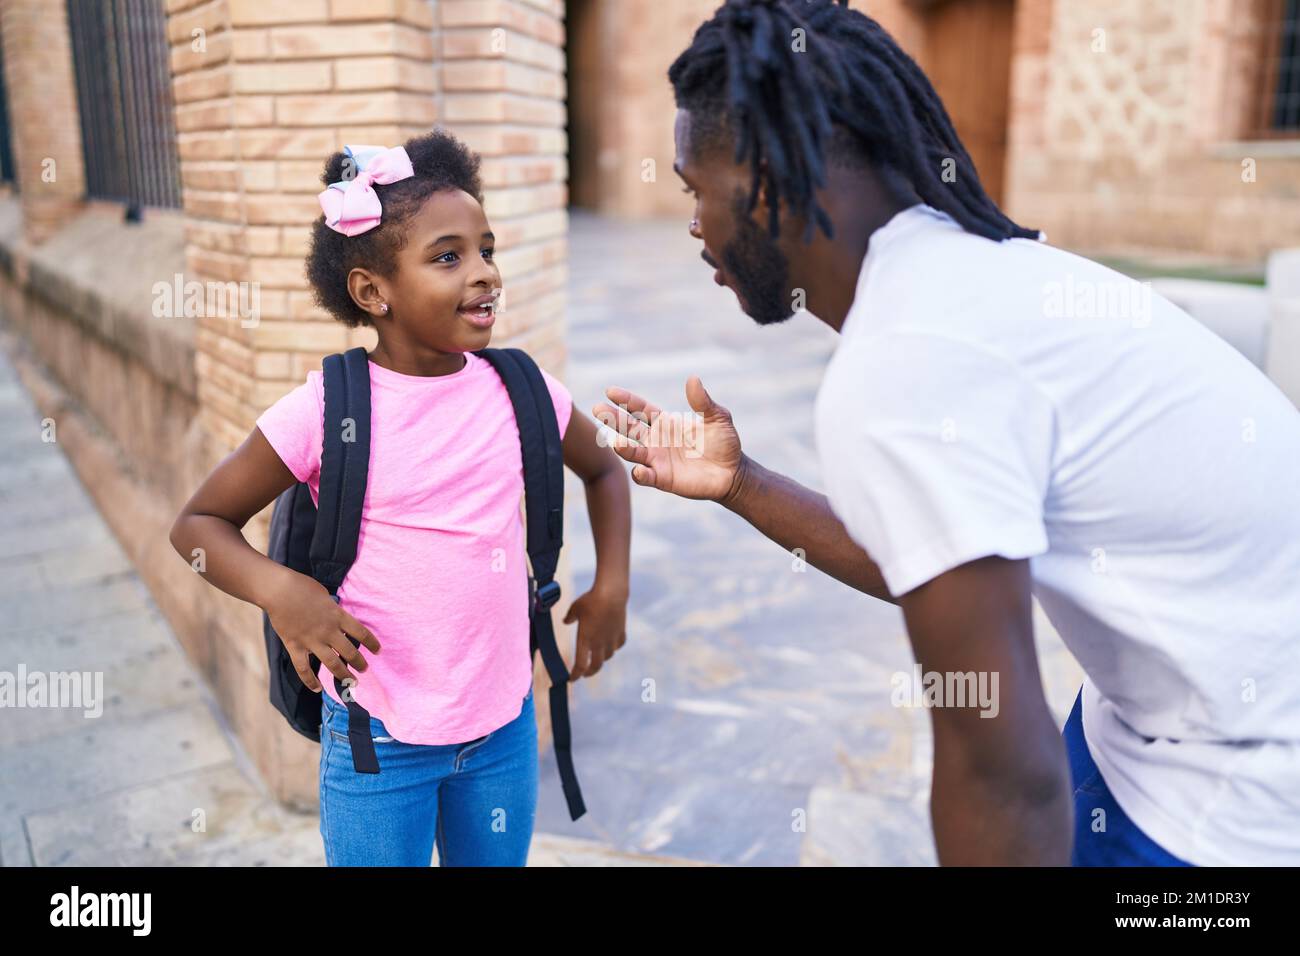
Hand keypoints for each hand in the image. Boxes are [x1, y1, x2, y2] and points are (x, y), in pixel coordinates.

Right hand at [262, 568, 379, 694]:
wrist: (278, 590)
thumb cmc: (301, 587)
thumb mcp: (325, 595)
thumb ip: (332, 609)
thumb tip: (336, 617)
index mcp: (338, 615)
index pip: (362, 632)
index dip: (372, 643)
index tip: (378, 650)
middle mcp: (328, 631)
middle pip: (350, 651)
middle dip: (360, 663)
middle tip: (364, 669)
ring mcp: (312, 641)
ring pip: (332, 664)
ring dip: (344, 675)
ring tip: (352, 682)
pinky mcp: (295, 647)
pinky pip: (304, 669)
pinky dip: (311, 681)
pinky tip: (318, 689)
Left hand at [562, 585, 626, 679]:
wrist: (611, 594)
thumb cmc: (591, 600)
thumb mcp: (575, 608)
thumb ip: (569, 617)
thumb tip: (566, 621)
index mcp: (585, 640)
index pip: (580, 665)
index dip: (575, 674)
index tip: (571, 679)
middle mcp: (599, 643)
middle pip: (595, 666)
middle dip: (589, 672)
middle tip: (584, 674)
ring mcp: (611, 639)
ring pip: (607, 656)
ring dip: (601, 659)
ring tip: (596, 657)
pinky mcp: (621, 633)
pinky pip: (617, 645)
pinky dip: (613, 647)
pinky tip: (611, 644)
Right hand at [593, 377, 746, 502]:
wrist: (732, 472)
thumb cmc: (723, 442)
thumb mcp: (717, 417)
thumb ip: (703, 401)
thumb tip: (693, 379)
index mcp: (665, 422)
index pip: (640, 409)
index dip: (626, 400)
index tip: (610, 391)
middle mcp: (655, 440)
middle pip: (629, 427)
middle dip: (613, 419)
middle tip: (598, 409)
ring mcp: (657, 460)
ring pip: (633, 452)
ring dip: (623, 448)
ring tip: (616, 442)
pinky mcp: (663, 479)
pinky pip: (647, 476)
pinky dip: (641, 474)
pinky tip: (639, 470)